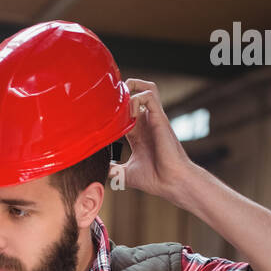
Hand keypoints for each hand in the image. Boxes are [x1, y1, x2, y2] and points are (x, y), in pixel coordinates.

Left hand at [111, 79, 192, 200]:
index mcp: (138, 133)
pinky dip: (136, 99)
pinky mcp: (159, 119)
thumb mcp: (126, 174)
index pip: (127, 110)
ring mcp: (154, 119)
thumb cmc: (154, 179)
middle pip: (140, 91)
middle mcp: (146, 123)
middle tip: (112, 100)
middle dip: (126, 88)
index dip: (115, 106)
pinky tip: (129, 114)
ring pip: (147, 88)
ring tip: (122, 102)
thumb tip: (100, 173)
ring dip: (133, 88)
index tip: (102, 112)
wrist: (170, 182)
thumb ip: (114, 170)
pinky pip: (149, 96)